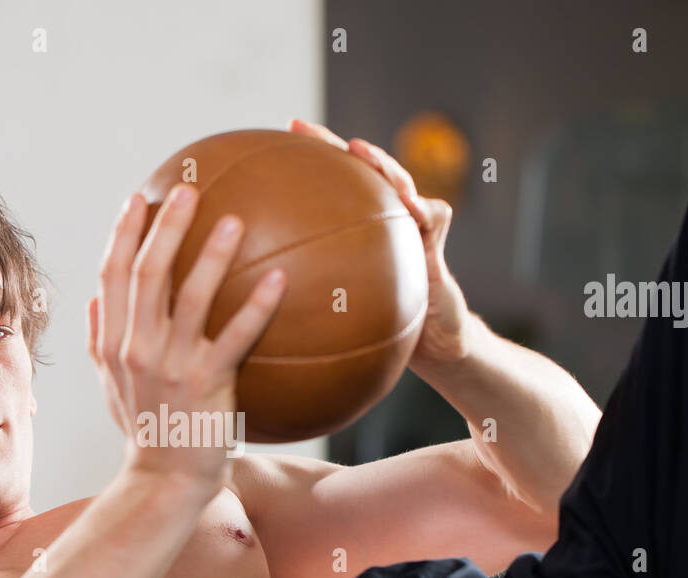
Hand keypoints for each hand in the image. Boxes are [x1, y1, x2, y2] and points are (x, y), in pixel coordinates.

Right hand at [87, 184, 287, 490]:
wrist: (164, 481)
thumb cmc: (143, 431)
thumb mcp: (109, 387)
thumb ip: (99, 341)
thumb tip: (93, 301)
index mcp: (114, 343)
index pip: (112, 275)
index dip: (123, 233)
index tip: (139, 198)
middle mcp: (137, 348)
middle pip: (147, 273)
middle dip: (166, 226)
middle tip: (189, 190)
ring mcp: (171, 366)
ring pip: (190, 297)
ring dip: (212, 255)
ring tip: (235, 221)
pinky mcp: (208, 384)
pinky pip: (236, 337)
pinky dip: (257, 306)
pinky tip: (280, 279)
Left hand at [288, 117, 472, 365]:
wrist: (427, 338)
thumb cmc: (377, 321)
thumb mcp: (334, 308)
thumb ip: (307, 290)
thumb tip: (251, 293)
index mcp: (353, 226)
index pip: (324, 184)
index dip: (300, 161)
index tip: (270, 140)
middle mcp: (380, 215)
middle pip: (357, 170)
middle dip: (331, 145)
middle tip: (302, 128)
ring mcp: (410, 221)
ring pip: (397, 181)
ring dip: (379, 163)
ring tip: (360, 151)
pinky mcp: (437, 238)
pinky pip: (433, 216)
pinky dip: (421, 208)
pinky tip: (409, 205)